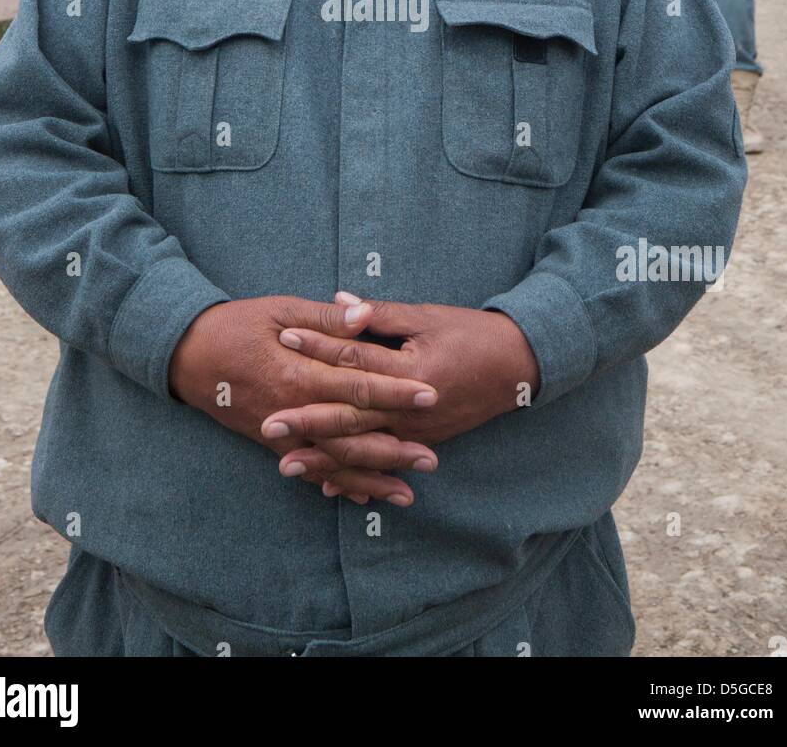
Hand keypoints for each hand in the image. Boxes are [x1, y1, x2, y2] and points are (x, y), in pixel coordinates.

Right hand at [168, 297, 439, 503]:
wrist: (187, 354)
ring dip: (371, 477)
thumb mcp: (280, 309)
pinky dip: (337, 484)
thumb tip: (364, 316)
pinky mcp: (272, 443)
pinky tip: (363, 497)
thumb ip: (325, 319)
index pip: (358, 386)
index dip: (396, 392)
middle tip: (431, 459)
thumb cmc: (236, 324)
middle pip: (352, 435)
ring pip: (333, 462)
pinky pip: (310, 469)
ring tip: (407, 492)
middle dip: (394, 449)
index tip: (431, 396)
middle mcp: (293, 411)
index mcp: (299, 373)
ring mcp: (282, 433)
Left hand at [265, 296, 540, 475]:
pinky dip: (353, 474)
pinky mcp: (422, 443)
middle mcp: (413, 409)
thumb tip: (339, 303)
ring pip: (363, 449)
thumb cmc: (471, 333)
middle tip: (269, 422)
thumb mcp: (427, 316)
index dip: (319, 347)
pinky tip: (323, 484)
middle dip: (308, 420)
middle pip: (352, 416)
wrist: (517, 367)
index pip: (356, 360)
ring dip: (323, 457)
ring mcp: (418, 432)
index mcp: (412, 370)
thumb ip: (381, 314)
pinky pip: (381, 462)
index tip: (284, 338)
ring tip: (284, 461)